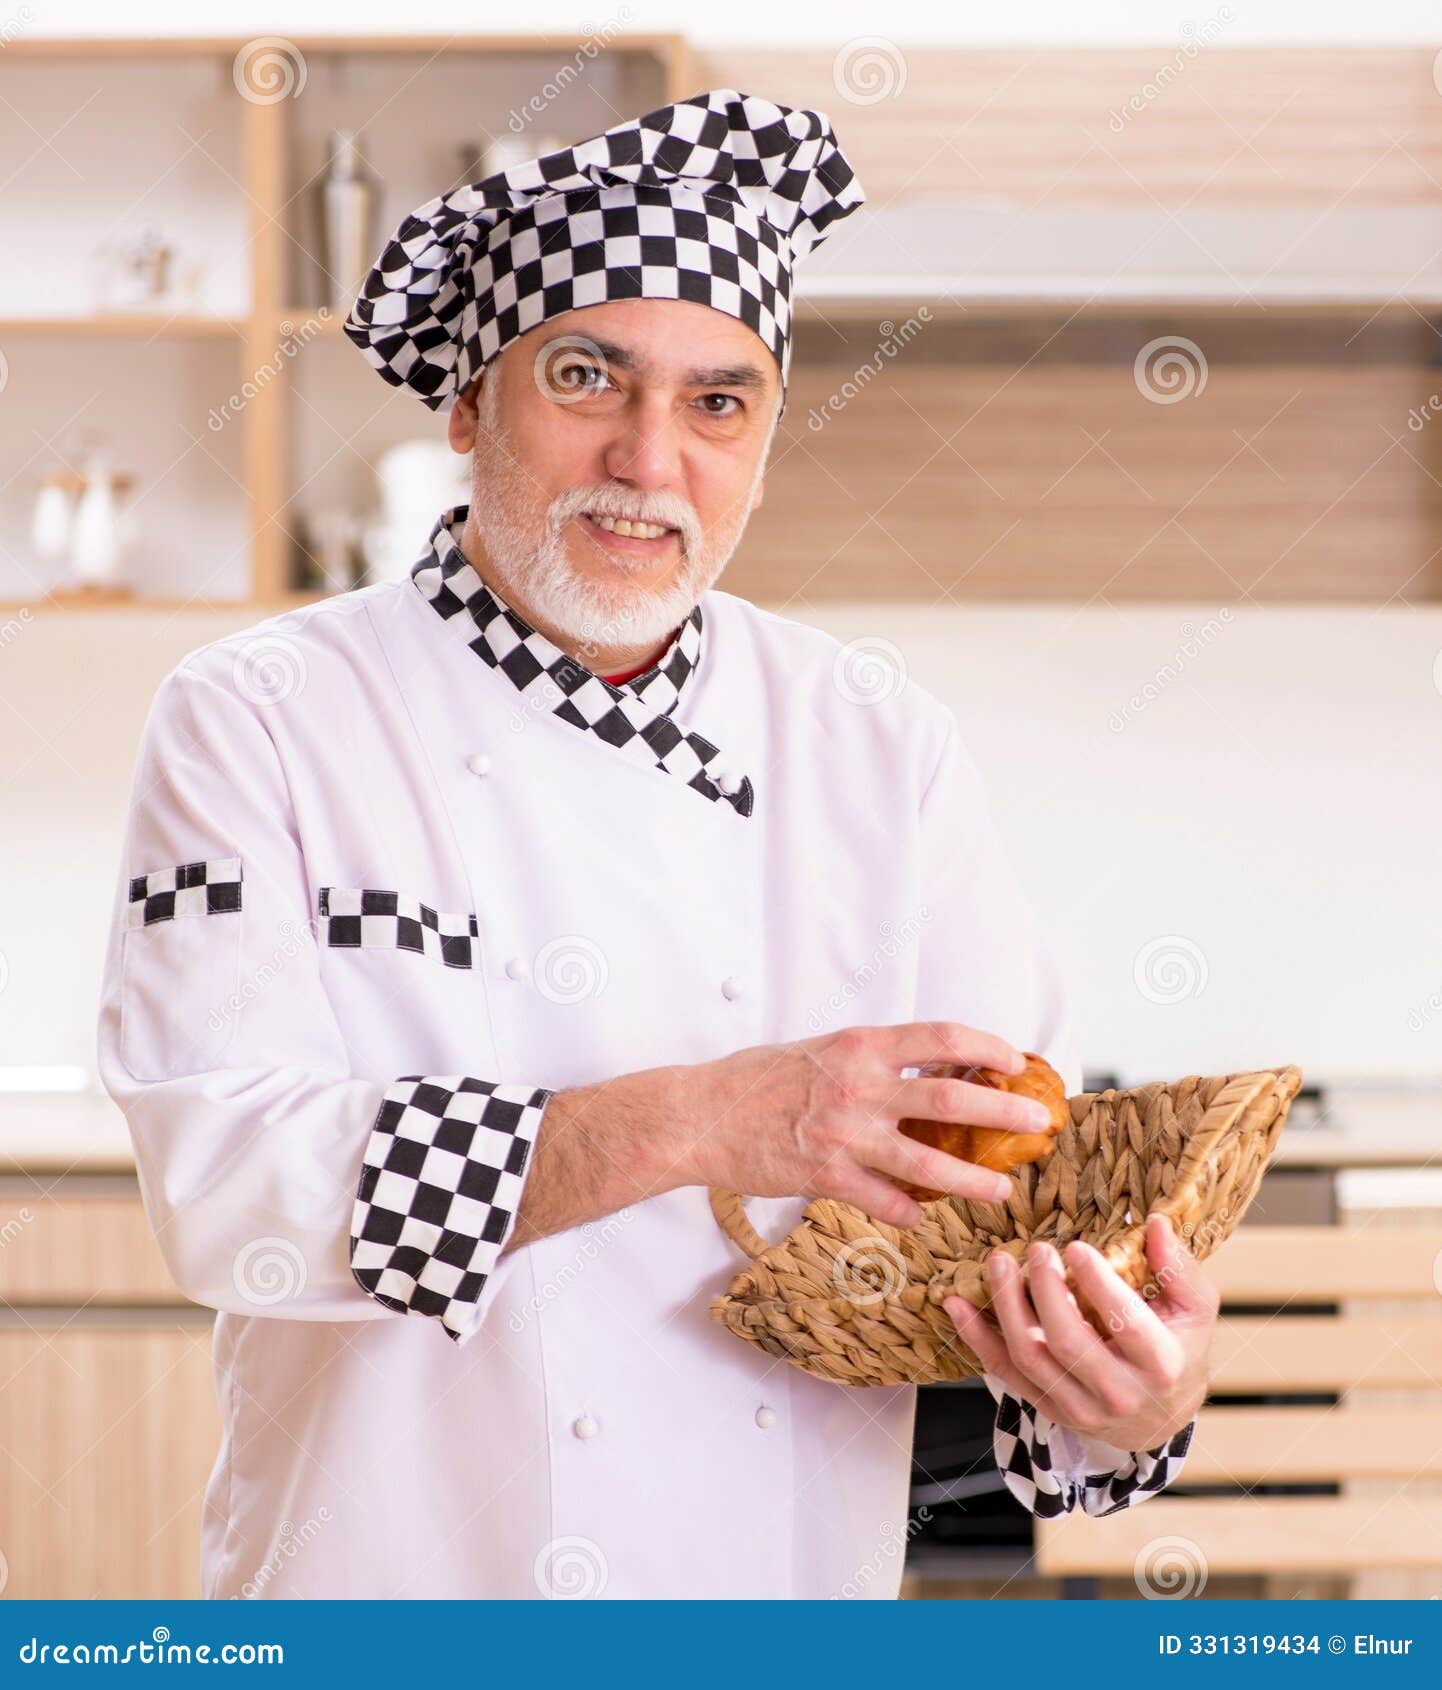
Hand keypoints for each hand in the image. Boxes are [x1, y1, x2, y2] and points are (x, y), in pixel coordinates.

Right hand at [679, 1021, 1055, 1226]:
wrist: (700, 1114)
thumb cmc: (755, 1079)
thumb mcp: (819, 1050)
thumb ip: (869, 1060)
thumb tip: (922, 1069)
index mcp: (861, 1046)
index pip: (941, 1039)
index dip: (987, 1049)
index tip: (1017, 1061)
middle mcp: (860, 1087)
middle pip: (953, 1101)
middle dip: (1004, 1114)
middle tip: (1038, 1125)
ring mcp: (846, 1134)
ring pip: (929, 1163)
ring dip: (974, 1180)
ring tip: (1003, 1192)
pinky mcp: (826, 1176)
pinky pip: (885, 1201)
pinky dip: (909, 1211)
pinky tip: (921, 1216)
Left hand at [942, 1212, 1215, 1450]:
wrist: (1162, 1418)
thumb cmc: (1179, 1348)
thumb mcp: (1196, 1310)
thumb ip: (1179, 1268)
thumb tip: (1157, 1223)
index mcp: (1161, 1364)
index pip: (1127, 1324)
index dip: (1099, 1285)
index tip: (1077, 1246)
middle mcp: (1119, 1393)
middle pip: (1068, 1342)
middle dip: (1045, 1291)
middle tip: (1037, 1249)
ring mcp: (1079, 1407)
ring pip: (1030, 1358)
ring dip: (1006, 1307)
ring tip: (998, 1263)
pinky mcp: (1049, 1409)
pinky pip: (1005, 1374)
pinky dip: (977, 1339)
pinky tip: (957, 1305)